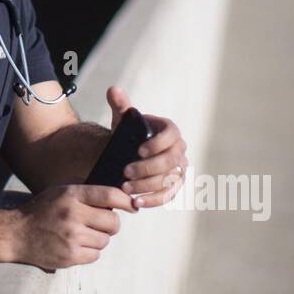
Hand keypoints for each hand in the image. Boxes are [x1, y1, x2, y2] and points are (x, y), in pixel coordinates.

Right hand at [14, 182, 133, 271]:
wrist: (16, 234)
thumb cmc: (41, 211)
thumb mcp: (61, 192)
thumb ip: (86, 194)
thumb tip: (118, 197)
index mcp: (71, 195)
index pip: (109, 195)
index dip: (126, 200)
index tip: (132, 205)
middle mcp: (72, 215)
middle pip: (113, 222)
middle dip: (111, 224)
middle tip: (100, 224)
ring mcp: (71, 237)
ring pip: (105, 240)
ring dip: (98, 239)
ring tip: (81, 235)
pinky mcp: (69, 256)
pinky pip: (95, 255)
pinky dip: (90, 252)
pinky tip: (76, 245)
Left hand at [106, 86, 187, 208]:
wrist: (128, 154)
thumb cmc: (127, 135)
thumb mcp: (122, 120)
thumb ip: (120, 105)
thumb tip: (114, 90)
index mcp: (170, 130)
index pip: (171, 136)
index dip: (158, 144)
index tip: (138, 150)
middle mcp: (179, 150)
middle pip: (170, 161)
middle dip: (148, 169)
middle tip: (125, 173)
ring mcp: (179, 170)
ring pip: (169, 181)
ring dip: (147, 187)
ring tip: (126, 189)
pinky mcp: (174, 187)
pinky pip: (169, 196)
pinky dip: (153, 201)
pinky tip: (136, 203)